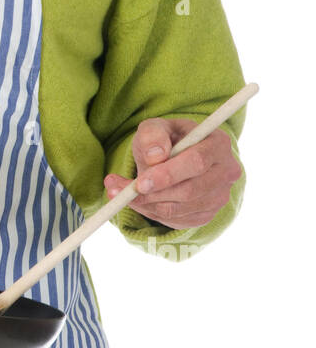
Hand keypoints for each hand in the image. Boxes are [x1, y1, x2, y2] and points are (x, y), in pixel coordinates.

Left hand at [104, 117, 241, 229]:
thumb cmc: (165, 139)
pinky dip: (151, 213)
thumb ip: (153, 135)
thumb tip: (155, 157)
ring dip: (146, 204)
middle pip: (190, 191)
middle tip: (120, 192)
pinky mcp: (207, 214)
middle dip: (152, 194)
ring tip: (120, 193)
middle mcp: (226, 172)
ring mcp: (219, 196)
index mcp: (218, 143)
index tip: (140, 183)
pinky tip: (138, 200)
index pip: (196, 162)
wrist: (174, 157)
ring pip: (180, 209)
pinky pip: (176, 220)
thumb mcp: (155, 127)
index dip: (168, 175)